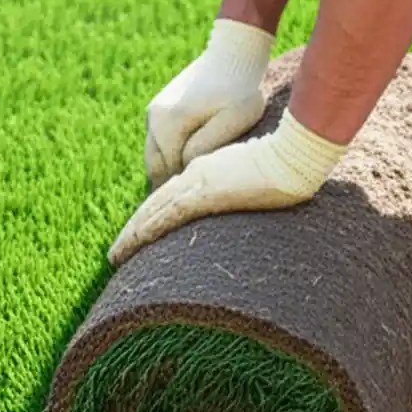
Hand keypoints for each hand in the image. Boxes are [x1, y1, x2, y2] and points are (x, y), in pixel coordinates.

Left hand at [109, 107, 346, 266]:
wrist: (295, 156)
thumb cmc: (288, 169)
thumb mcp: (258, 183)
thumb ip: (241, 192)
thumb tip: (244, 207)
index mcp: (207, 171)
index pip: (171, 197)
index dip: (152, 217)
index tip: (139, 236)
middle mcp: (196, 174)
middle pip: (156, 205)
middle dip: (134, 229)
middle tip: (117, 251)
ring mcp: (198, 181)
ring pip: (155, 210)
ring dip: (133, 235)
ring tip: (116, 255)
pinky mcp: (205, 192)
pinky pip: (169, 213)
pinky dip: (148, 229)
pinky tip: (133, 243)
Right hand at [145, 19, 273, 190]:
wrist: (234, 52)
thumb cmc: (241, 88)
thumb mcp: (232, 120)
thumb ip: (205, 147)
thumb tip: (184, 166)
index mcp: (169, 123)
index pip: (169, 173)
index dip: (184, 188)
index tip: (203, 199)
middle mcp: (154, 118)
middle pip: (155, 167)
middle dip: (170, 185)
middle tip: (193, 200)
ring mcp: (153, 112)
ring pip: (154, 156)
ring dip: (168, 170)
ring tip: (192, 183)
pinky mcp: (158, 107)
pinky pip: (157, 142)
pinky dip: (168, 155)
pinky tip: (190, 161)